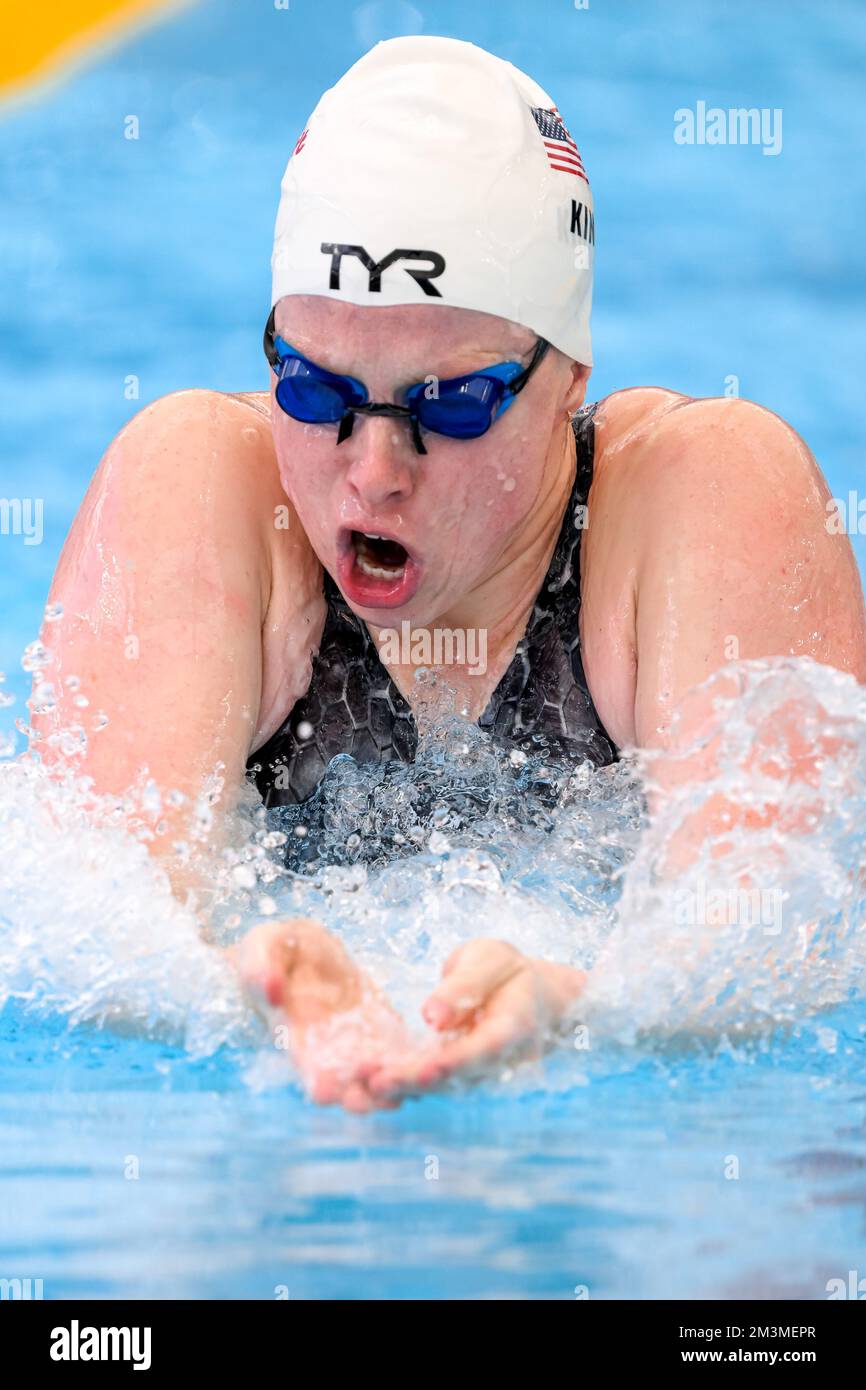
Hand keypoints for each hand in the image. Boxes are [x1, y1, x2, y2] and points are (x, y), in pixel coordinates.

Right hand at [229, 917, 411, 1111]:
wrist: (301, 947)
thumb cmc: (275, 948)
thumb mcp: (261, 946)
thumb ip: (260, 967)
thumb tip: (271, 991)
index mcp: (292, 1029)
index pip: (303, 1061)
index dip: (313, 1077)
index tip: (324, 1090)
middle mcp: (324, 1044)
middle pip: (341, 1079)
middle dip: (355, 1095)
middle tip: (369, 1102)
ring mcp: (352, 1037)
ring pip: (373, 1072)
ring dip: (386, 1086)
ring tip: (403, 1094)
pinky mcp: (377, 1026)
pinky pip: (395, 1049)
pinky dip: (408, 1063)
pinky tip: (426, 1071)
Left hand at [364, 939, 586, 1100]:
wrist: (532, 997)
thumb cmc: (509, 973)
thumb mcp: (490, 961)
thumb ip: (465, 985)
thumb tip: (433, 1015)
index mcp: (514, 1027)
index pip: (484, 1048)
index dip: (454, 1062)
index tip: (423, 1069)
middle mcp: (497, 1060)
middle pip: (456, 1077)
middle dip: (414, 1081)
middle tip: (374, 1082)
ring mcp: (477, 1074)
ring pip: (439, 1087)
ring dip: (401, 1088)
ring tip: (361, 1084)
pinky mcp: (457, 1075)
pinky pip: (430, 1082)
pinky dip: (401, 1084)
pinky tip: (366, 1083)